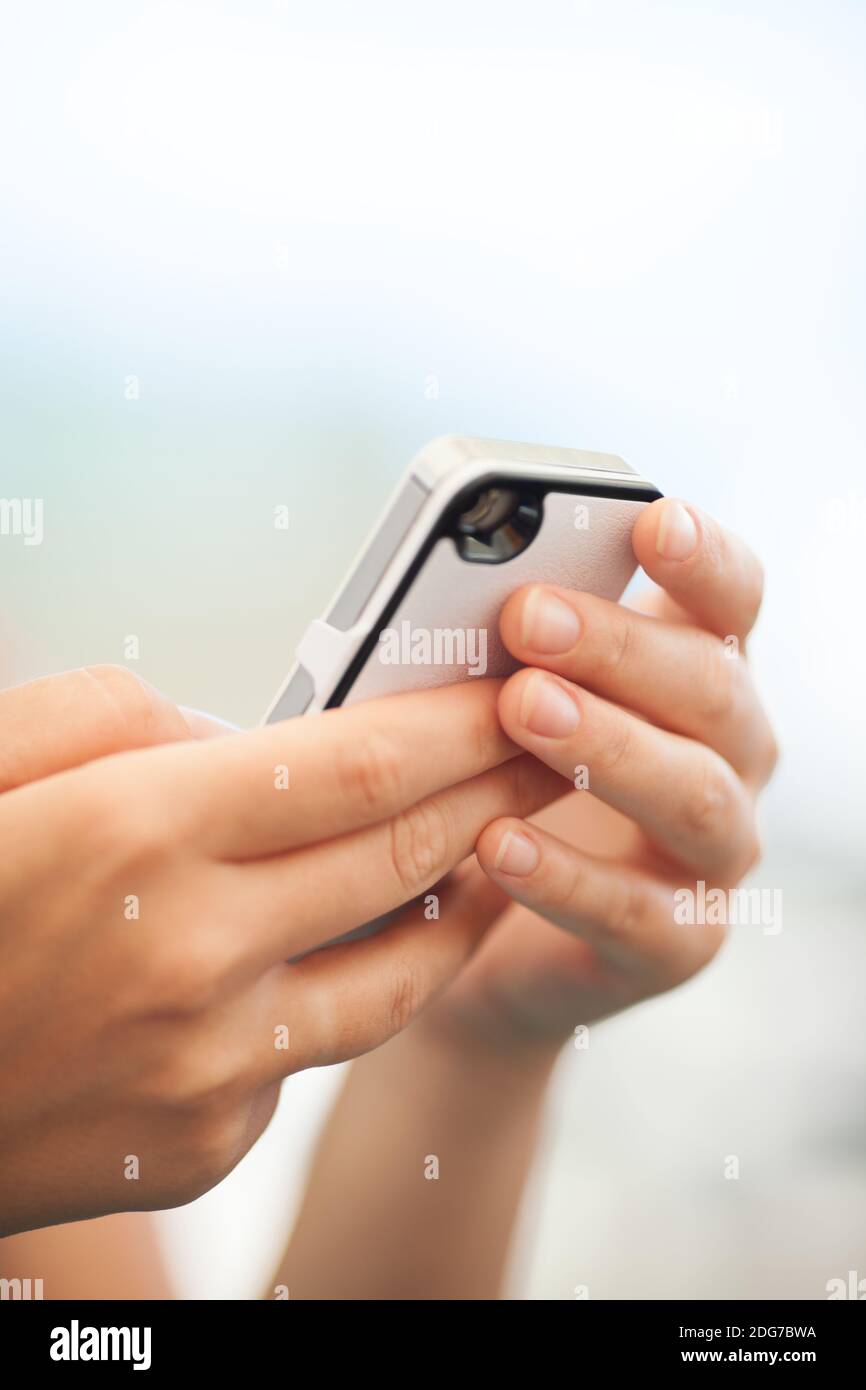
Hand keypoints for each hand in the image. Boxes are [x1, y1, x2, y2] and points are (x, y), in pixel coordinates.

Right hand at [0, 666, 558, 1234]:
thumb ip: (121, 720)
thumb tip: (234, 736)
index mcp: (134, 836)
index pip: (357, 765)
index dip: (460, 724)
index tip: (521, 692)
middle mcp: (191, 956)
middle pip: (405, 859)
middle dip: (501, 794)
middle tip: (560, 748)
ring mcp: (209, 1066)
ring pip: (399, 971)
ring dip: (467, 898)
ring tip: (505, 843)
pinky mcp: (209, 1136)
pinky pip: (321, 1045)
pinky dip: (361, 983)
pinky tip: (376, 940)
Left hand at [423, 499, 777, 1050]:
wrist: (491, 944)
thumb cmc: (503, 788)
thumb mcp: (506, 705)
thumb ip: (507, 655)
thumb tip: (444, 590)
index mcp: (696, 675)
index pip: (731, 600)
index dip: (703, 559)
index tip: (652, 521)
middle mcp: (729, 757)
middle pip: (714, 688)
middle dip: (621, 648)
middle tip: (529, 617)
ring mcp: (714, 855)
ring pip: (696, 794)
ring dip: (608, 747)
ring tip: (520, 710)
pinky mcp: (677, 943)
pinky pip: (637, 913)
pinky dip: (567, 876)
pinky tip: (497, 843)